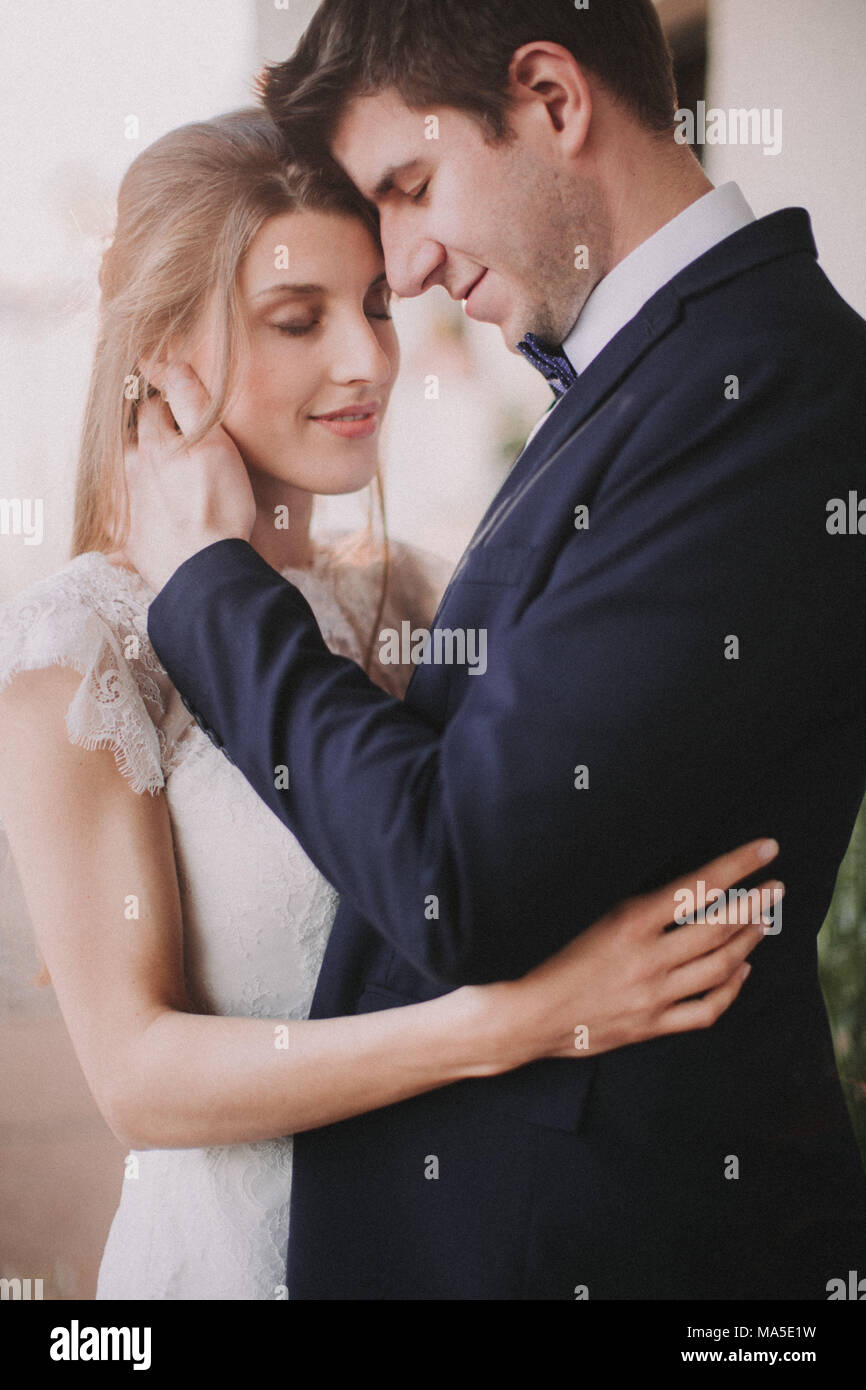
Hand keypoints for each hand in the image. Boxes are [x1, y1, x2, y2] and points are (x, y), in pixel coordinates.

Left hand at [121, 364, 256, 593]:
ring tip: (166, 483)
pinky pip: (124, 521)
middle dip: (151, 439)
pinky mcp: (131, 541)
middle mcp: (132, 472)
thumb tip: (167, 362)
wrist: (205, 572)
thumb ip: (191, 399)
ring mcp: (128, 508)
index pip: (151, 410)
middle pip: (134, 443)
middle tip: (178, 448)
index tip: (184, 412)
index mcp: (153, 445)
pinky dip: (134, 517)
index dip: (168, 406)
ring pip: (127, 479)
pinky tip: (151, 521)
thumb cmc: (218, 507)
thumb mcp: (214, 444)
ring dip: (141, 476)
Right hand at [480, 837, 782, 1070]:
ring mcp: (652, 996)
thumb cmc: (535, 954)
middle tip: (777, 886)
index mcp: (628, 922)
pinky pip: (706, 1010)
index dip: (738, 866)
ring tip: (764, 922)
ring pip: (720, 967)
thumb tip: (660, 871)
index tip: (766, 849)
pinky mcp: (648, 1026)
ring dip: (748, 941)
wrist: (513, 1017)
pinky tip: (740, 972)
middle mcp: (647, 960)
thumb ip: (621, 897)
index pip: (698, 887)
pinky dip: (731, 990)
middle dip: (756, 903)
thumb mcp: (576, 909)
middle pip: (719, 928)